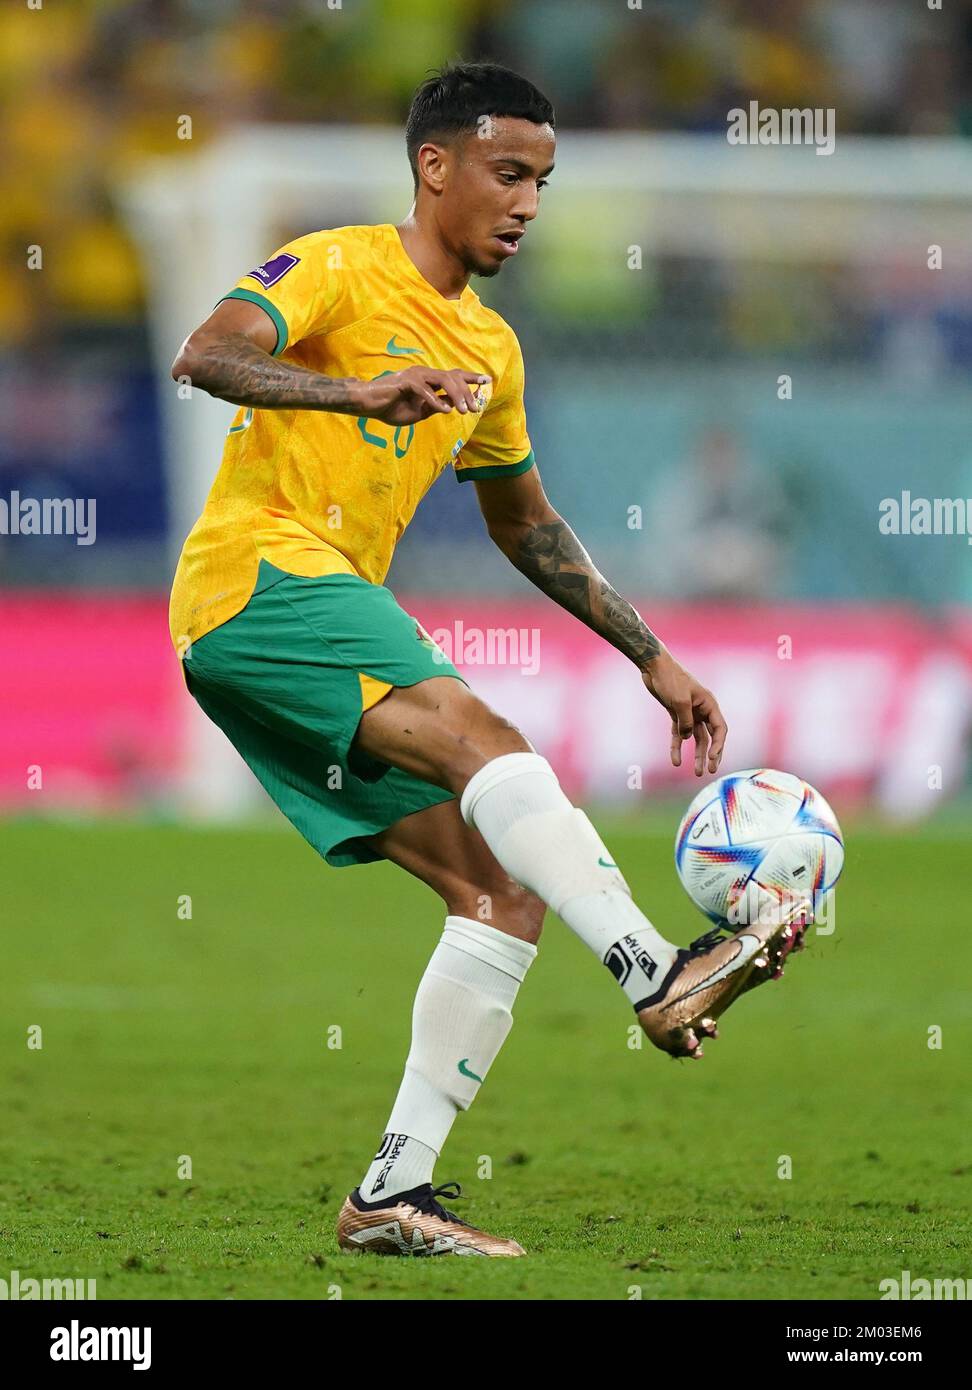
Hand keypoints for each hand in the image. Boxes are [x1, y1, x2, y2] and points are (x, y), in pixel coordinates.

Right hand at [352, 368, 490, 425]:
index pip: (454, 376)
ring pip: (443, 380)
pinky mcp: (405, 381)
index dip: (471, 378)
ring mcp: (416, 375)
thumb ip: (435, 406)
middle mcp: (425, 373)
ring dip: (456, 395)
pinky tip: (444, 411)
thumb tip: (453, 405)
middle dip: (468, 392)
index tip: (487, 381)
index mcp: (429, 380)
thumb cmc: (391, 408)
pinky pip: (425, 390)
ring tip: (464, 411)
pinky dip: (435, 401)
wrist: (369, 405)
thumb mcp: (420, 411)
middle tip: (475, 408)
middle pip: (453, 377)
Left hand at [641, 649, 727, 775]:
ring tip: (697, 773)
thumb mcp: (679, 700)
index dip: (719, 745)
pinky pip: (679, 734)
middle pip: (711, 737)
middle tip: (711, 770)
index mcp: (709, 704)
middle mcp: (702, 710)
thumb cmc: (670, 679)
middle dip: (712, 754)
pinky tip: (675, 761)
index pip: (720, 728)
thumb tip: (687, 737)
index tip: (713, 757)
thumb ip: (686, 720)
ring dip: (697, 755)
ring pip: (696, 738)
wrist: (654, 668)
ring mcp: (689, 713)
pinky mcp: (676, 715)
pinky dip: (677, 747)